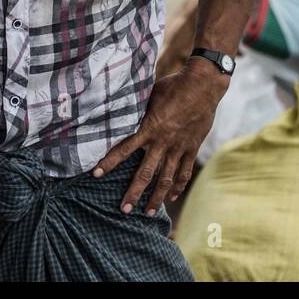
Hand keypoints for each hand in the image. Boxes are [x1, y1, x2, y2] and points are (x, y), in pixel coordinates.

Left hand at [91, 54, 227, 214]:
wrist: (202, 85)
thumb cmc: (172, 86)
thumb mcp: (149, 95)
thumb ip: (137, 109)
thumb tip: (119, 110)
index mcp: (149, 128)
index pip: (124, 149)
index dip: (109, 162)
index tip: (96, 174)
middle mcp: (163, 142)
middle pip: (146, 173)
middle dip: (134, 193)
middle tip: (124, 209)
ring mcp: (179, 147)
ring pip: (167, 178)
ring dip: (157, 197)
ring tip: (149, 213)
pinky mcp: (192, 148)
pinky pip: (185, 172)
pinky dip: (178, 186)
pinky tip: (172, 197)